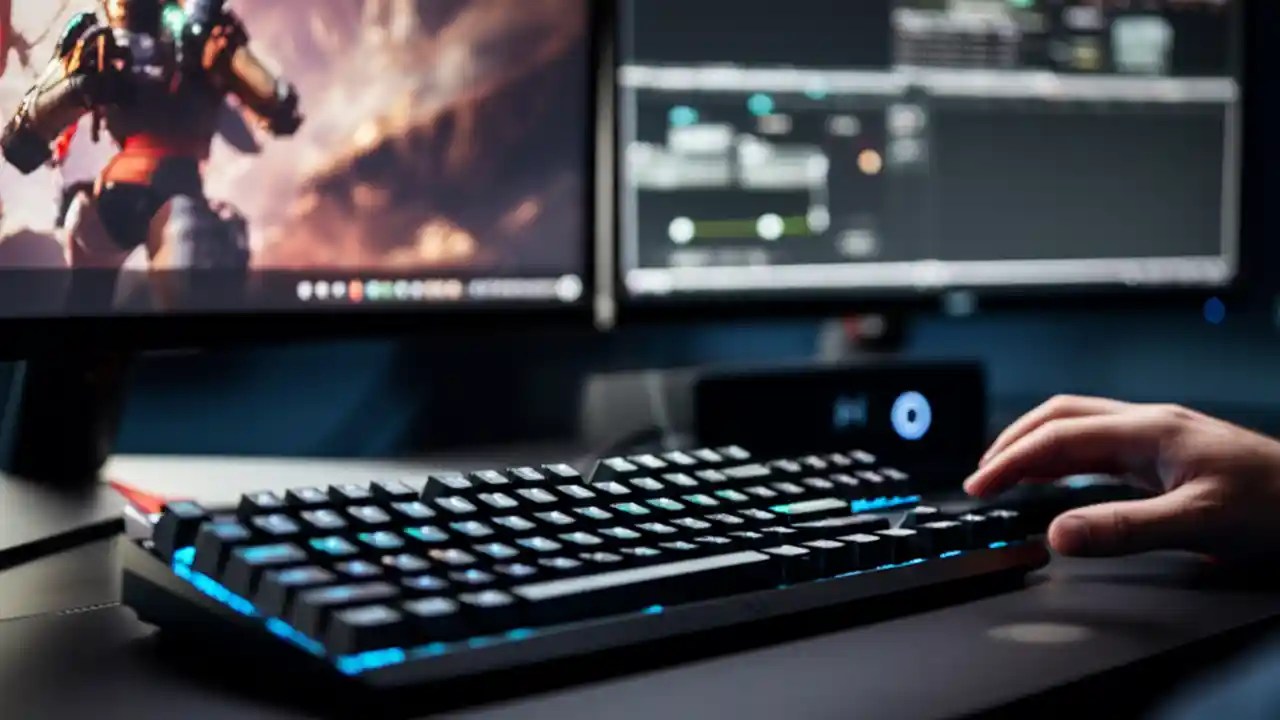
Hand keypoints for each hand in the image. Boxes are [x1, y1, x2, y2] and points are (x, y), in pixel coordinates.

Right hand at [963, 396, 1279, 560]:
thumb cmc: (1278, 504)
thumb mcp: (1199, 523)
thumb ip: (1125, 528)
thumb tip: (1060, 535)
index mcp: (1150, 430)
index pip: (1060, 436)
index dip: (1012, 460)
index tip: (980, 486)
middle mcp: (1150, 425)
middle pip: (1062, 416)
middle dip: (1014, 442)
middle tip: (983, 476)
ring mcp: (1160, 438)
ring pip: (1080, 427)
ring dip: (1037, 446)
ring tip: (1007, 473)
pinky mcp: (1169, 456)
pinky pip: (1101, 446)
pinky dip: (1066, 459)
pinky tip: (1060, 478)